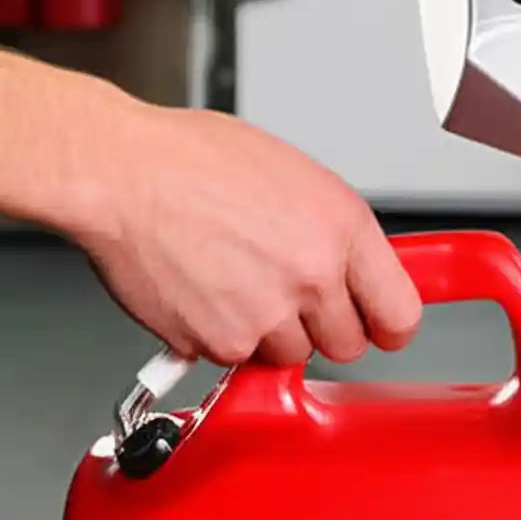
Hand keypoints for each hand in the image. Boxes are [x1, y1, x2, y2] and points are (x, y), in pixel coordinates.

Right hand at [76, 106, 422, 366]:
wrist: (121, 174)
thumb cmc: (190, 160)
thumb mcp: (291, 174)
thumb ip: (329, 229)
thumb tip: (348, 262)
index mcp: (341, 227)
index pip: (399, 311)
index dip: (388, 324)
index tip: (380, 326)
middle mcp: (312, 276)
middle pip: (346, 345)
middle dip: (322, 328)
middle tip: (290, 298)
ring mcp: (265, 315)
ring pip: (288, 357)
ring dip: (268, 334)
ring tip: (233, 282)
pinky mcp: (219, 342)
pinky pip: (235, 359)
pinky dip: (220, 337)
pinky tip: (203, 291)